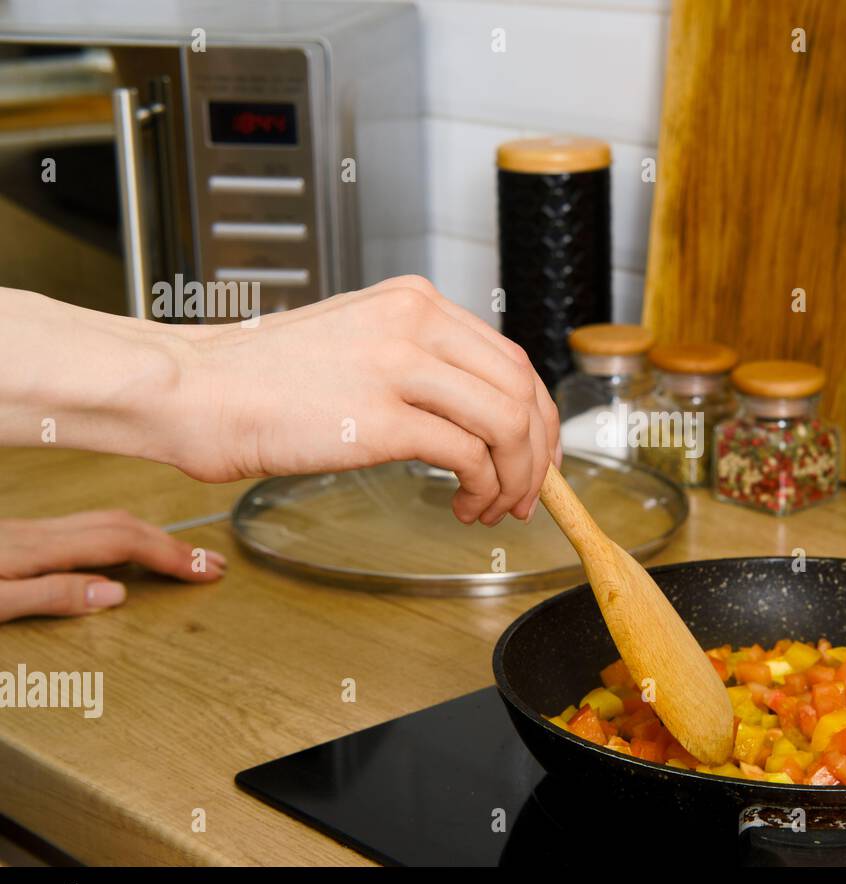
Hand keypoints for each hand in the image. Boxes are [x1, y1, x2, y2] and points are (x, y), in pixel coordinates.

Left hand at [0, 510, 223, 623]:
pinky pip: (91, 527)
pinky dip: (127, 535)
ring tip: (184, 554)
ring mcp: (34, 532)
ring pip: (110, 522)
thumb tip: (115, 594)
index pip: (123, 545)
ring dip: (154, 536)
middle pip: (125, 527)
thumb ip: (52, 597)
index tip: (204, 572)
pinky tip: (132, 550)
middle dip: (174, 544)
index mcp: (40, 550)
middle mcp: (43, 534)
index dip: (170, 557)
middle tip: (211, 563)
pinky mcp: (24, 536)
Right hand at [170, 276, 560, 525]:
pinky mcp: (381, 418)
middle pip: (522, 389)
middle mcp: (416, 322)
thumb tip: (477, 411)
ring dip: (514, 477)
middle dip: (537, 451)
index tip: (537, 453)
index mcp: (414, 302)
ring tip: (494, 508)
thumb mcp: (357, 341)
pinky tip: (463, 506)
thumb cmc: (264, 378)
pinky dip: (482, 488)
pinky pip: (469, 456)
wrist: (195, 390)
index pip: (510, 358)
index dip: (538, 415)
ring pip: (507, 423)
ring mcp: (400, 366)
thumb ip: (418, 360)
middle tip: (528, 492)